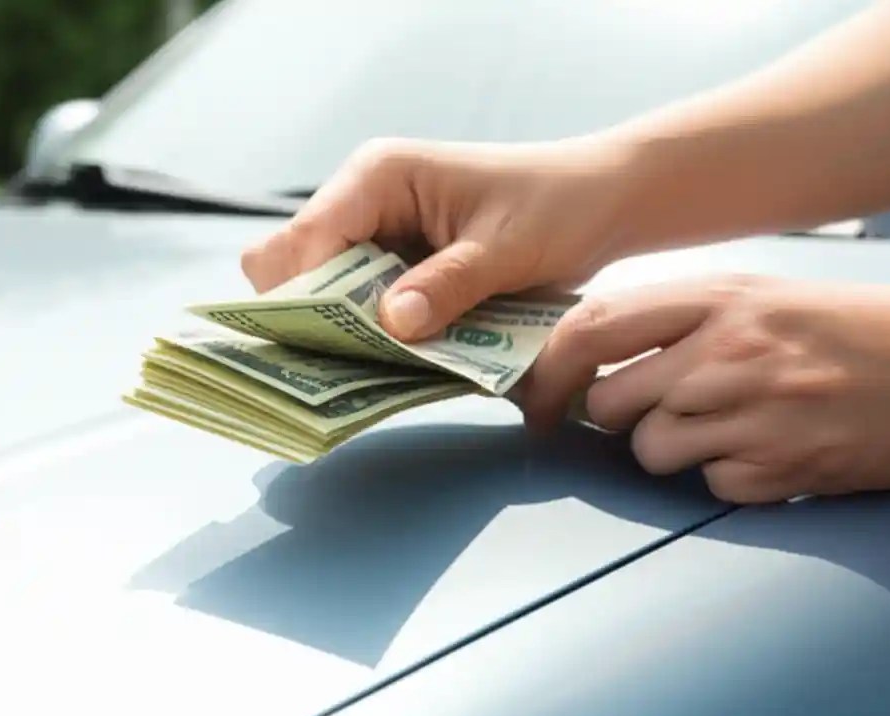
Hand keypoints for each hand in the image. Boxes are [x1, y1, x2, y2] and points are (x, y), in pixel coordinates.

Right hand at [240, 136, 634, 340]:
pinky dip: (370, 334)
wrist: (601, 201)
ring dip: (344, 331)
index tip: (329, 349)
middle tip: (357, 360)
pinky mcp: (391, 264)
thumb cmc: (559, 205)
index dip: (305, 297)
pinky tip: (403, 357)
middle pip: (288, 266)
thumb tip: (392, 324)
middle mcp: (361, 200)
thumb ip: (447, 285)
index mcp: (377, 176)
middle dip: (313, 317)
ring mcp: (373, 233)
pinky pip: (355, 305)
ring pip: (317, 293)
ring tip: (383, 363)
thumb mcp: (506, 249)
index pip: (305, 240)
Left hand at [522, 275, 889, 502]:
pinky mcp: (782, 469)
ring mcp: (755, 414)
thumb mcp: (757, 297)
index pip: (594, 326)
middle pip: (608, 402)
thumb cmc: (843, 330)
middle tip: (643, 410)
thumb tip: (587, 347)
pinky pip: (708, 484)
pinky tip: (765, 446)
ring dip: (669, 448)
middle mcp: (729, 353)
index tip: (538, 391)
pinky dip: (725, 475)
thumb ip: (675, 318)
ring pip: (649, 451)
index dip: (549, 365)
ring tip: (722, 425)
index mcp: (718, 300)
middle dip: (611, 416)